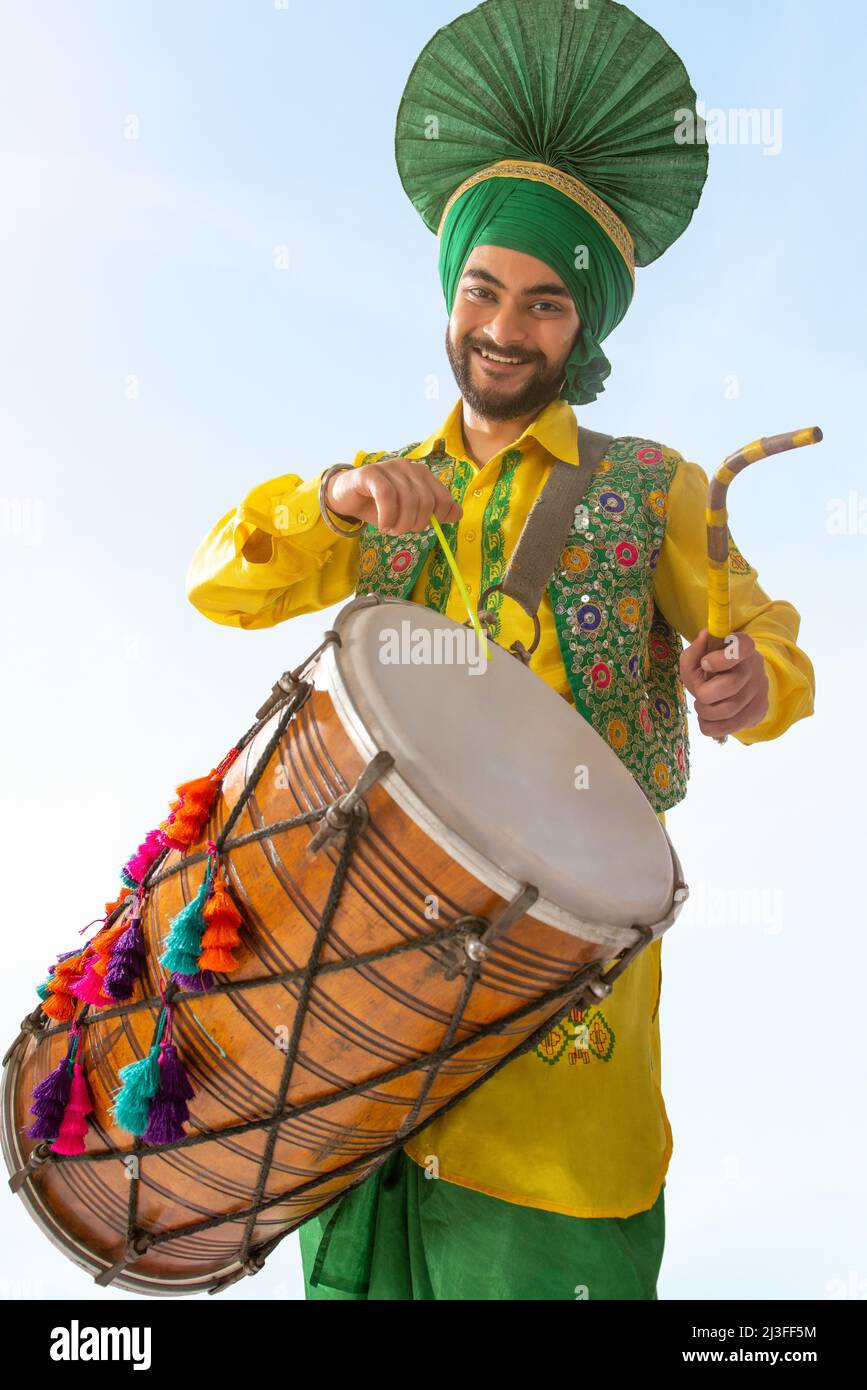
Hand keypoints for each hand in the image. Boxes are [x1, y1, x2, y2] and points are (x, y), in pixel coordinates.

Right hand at [325, 458, 462, 535]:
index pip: (442, 497)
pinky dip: (387, 515)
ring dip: (400, 523)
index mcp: (422, 474)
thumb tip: (458, 514)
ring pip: (407, 499)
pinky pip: (386, 495)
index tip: (424, 526)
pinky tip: (383, 525)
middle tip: (402, 531)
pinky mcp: (370, 473)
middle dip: (416, 524)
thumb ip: (434, 512)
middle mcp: (408, 467)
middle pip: (425, 501)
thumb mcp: (409, 512)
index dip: (438, 516)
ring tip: (391, 529)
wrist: (347, 497)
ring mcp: (389, 467)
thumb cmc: (379, 505)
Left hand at [679, 628, 769, 737]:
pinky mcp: (758, 712)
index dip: (721, 658)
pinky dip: (709, 726)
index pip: (741, 648)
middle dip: (705, 693)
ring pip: (728, 711)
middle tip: (699, 692)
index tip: (706, 663)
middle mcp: (755, 668)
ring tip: (702, 705)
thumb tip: (704, 637)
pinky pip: (727, 728)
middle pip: (730, 686)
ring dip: (704, 711)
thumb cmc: (713, 668)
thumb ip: (695, 651)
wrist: (737, 683)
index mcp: (743, 647)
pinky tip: (708, 717)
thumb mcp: (699, 655)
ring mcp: (760, 691)